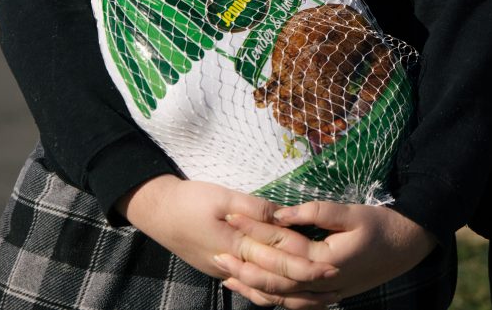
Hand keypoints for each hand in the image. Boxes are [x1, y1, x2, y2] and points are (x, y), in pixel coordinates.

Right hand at [116, 175, 339, 293]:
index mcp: (237, 245)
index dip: (306, 261)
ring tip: (316, 292)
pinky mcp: (219, 269)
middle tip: (334, 278)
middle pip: (275, 277)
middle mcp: (233, 264)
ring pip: (262, 289)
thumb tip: (284, 216)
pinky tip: (280, 294)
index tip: (331, 263)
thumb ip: (255, 209)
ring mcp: (225, 271)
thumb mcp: (223, 197)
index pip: (279, 257)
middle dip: (306, 280)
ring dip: (290, 291)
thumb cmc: (190, 200)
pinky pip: (248, 288)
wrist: (157, 212)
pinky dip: (266, 292)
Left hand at [217, 203, 435, 306]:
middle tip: (216, 251)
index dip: (254, 230)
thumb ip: (316, 213)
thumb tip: (281, 212)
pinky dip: (270, 300)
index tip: (232, 216)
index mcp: (326, 259)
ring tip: (225, 275)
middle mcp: (322, 283)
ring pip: (280, 298)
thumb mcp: (352, 212)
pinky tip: (254, 292)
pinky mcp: (327, 298)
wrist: (407, 248)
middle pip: (274, 278)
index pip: (281, 246)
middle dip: (243, 265)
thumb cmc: (380, 226)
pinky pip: (292, 305)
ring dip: (251, 287)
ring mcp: (324, 295)